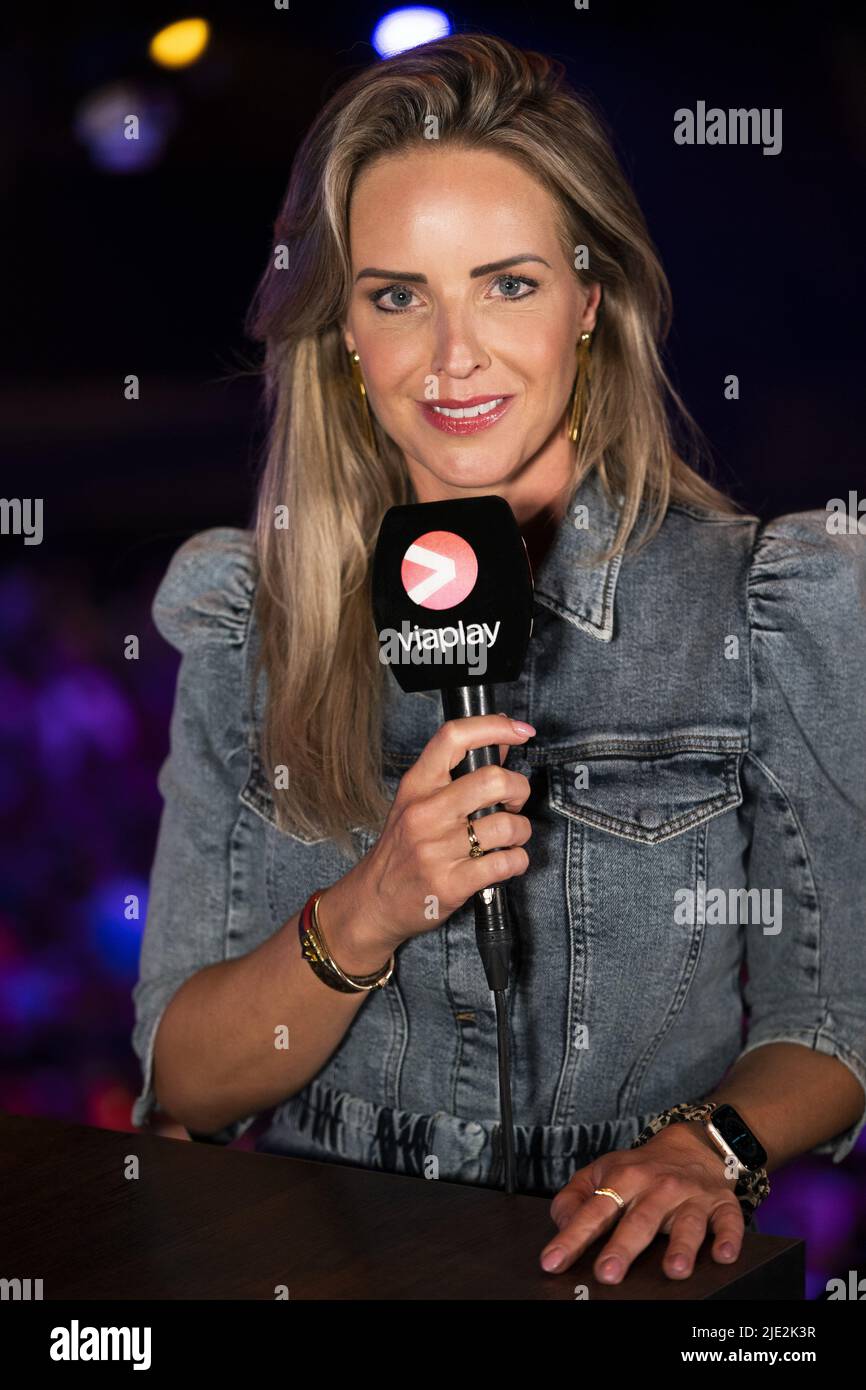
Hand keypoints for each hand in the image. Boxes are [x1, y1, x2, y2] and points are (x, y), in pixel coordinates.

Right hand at [342, 713, 534, 958]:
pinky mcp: (451, 884)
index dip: (494, 727)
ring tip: (510, 838)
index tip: (520, 730)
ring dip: (521, 831)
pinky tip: (507, 862)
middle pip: (493, 780)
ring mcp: (437, 850)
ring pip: (506, 825)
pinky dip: (517, 861)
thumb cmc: (400, 850)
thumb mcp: (417, 803)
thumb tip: (500, 742)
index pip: (454, 737)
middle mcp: (425, 813)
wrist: (372, 902)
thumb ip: (457, 774)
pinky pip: (505, 863)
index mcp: (417, 786)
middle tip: (514, 802)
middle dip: (519, 789)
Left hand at [539, 1121, 744, 1283]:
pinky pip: (729, 1222)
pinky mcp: (721, 1205)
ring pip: (687, 1223)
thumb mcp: (601, 1173)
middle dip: (623, 1247)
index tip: (552, 1262)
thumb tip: (563, 1225)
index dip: (572, 1236)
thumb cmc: (640, 1170)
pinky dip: (729, 1238)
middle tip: (607, 1274)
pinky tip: (724, 1255)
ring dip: (681, 1246)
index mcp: (623, 1178)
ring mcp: (691, 1197)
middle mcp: (657, 1188)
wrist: (692, 1144)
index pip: (594, 1210)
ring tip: (674, 1270)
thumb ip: (575, 1198)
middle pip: (639, 1220)